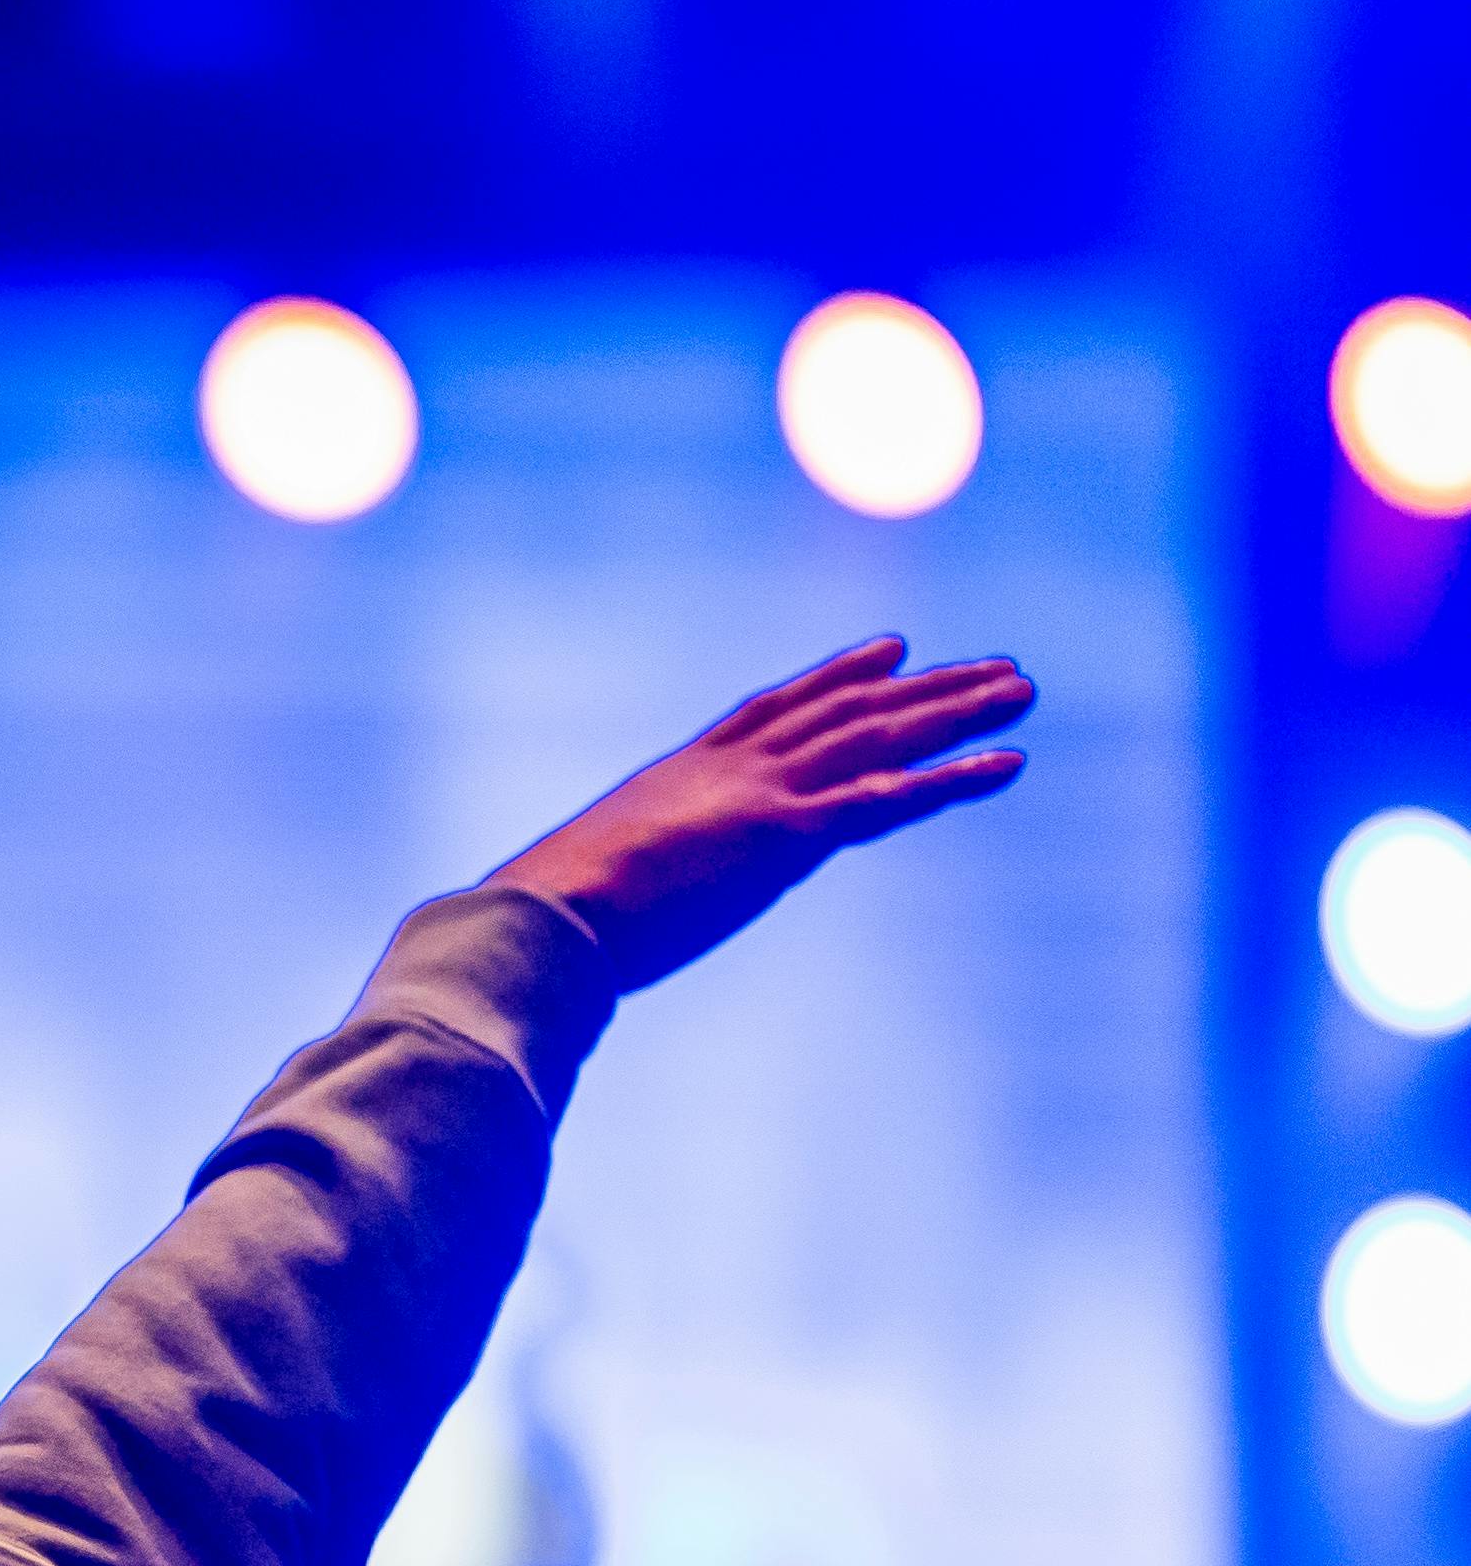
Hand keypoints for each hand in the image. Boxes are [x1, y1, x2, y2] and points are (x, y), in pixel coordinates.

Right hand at [486, 637, 1030, 989]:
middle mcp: (733, 767)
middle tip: (994, 669)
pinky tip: (1007, 764)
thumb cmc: (550, 911)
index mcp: (685, 770)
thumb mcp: (594, 874)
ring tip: (1020, 693)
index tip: (892, 651)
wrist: (545, 914)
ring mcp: (761, 793)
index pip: (776, 709)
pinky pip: (886, 797)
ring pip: (877, 736)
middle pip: (845, 710)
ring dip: (955, 712)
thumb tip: (613, 904)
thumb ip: (630, 870)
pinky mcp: (785, 833)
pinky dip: (951, 779)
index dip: (838, 677)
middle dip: (924, 687)